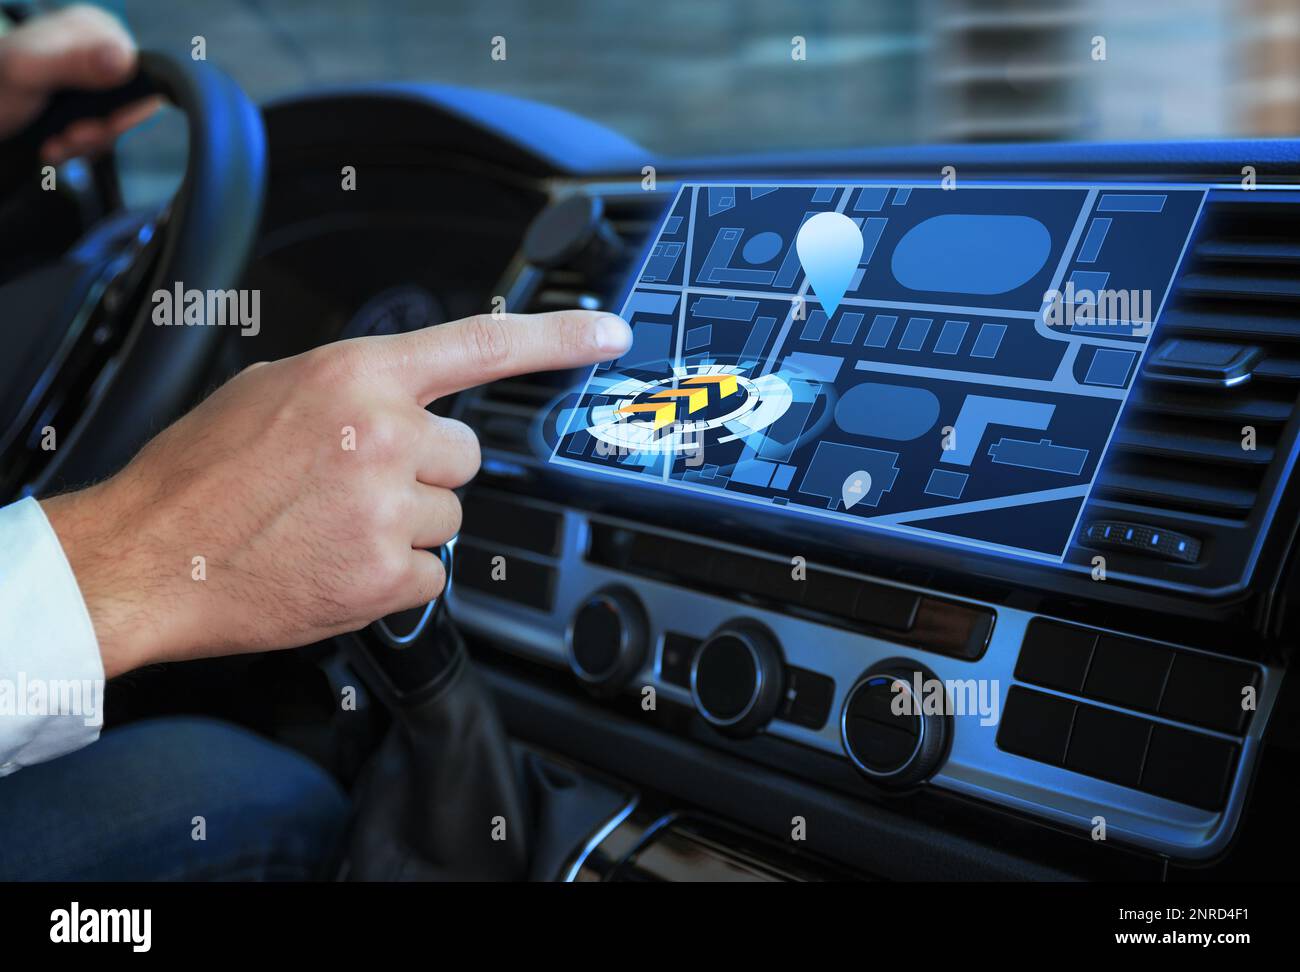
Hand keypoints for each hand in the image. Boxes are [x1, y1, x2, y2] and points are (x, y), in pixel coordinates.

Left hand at [0, 4, 159, 162]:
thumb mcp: (29, 71)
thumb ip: (75, 62)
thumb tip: (125, 59)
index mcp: (93, 30)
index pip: (142, 71)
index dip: (128, 107)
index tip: (100, 125)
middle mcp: (99, 53)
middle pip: (131, 105)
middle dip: (99, 131)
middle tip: (67, 137)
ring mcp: (93, 84)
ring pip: (116, 127)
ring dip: (83, 145)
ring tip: (52, 144)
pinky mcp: (85, 109)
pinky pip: (102, 138)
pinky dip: (77, 150)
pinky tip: (52, 145)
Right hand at [41, 310, 631, 676]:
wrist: (147, 557)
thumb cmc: (199, 474)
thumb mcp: (273, 391)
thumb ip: (355, 387)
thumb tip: (408, 395)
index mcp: (356, 377)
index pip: (481, 345)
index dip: (557, 340)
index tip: (608, 334)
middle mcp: (384, 436)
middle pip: (466, 455)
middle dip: (424, 470)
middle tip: (357, 483)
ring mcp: (388, 509)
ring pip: (450, 516)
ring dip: (407, 524)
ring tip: (334, 524)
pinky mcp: (385, 576)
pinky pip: (431, 573)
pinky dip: (393, 575)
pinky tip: (338, 562)